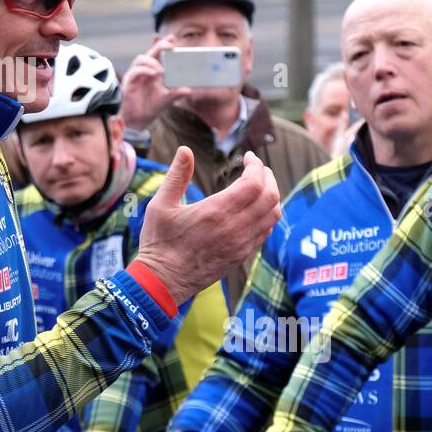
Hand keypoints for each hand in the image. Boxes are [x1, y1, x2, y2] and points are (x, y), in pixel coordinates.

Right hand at [119, 35, 196, 130]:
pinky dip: (145, 70)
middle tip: (169, 45)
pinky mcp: (129, 81)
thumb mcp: (167, 99)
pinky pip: (135, 70)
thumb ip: (176, 94)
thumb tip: (189, 90)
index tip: (173, 38)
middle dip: (159, 45)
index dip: (164, 44)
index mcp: (154, 71)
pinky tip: (153, 74)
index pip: (158, 54)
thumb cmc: (151, 107)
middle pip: (150, 52)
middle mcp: (144, 70)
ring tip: (161, 71)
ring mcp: (136, 75)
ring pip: (141, 59)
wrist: (139, 120)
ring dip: (152, 62)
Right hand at [134, 147, 280, 306]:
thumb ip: (176, 176)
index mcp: (217, 211)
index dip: (256, 165)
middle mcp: (235, 228)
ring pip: (272, 215)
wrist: (164, 281)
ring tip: (259, 186)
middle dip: (268, 177)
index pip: (254, 183)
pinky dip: (266, 215)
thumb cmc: (159, 242)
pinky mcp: (241, 256)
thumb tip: (184, 150)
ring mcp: (241, 244)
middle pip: (270, 197)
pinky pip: (265, 232)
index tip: (247, 156)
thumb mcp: (161, 205)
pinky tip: (253, 209)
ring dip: (271, 196)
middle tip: (257, 168)